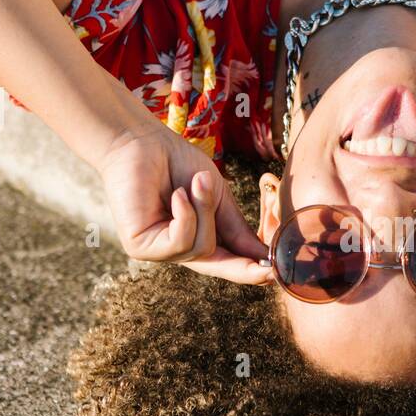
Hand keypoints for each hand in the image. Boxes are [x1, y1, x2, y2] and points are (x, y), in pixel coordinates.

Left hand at [96, 125, 270, 282]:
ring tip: (196, 184)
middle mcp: (177, 250)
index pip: (227, 263)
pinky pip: (180, 241)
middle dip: (241, 258)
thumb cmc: (176, 164)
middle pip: (220, 264)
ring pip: (202, 248)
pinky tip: (177, 195)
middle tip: (266, 266)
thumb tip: (265, 255)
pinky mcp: (140, 248)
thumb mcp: (218, 196)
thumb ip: (237, 227)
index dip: (250, 271)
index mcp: (197, 238)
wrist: (142, 142)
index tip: (275, 274)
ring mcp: (158, 252)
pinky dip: (186, 214)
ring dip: (205, 211)